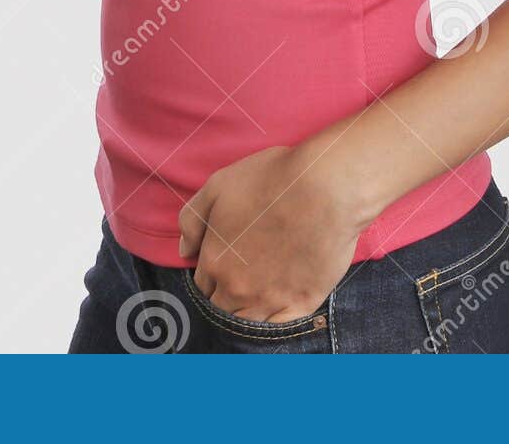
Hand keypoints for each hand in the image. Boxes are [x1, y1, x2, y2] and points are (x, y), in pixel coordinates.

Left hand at [177, 143, 366, 322]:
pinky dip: (273, 324)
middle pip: (221, 308)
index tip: (224, 264)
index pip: (202, 285)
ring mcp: (270, 300)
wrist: (325, 187)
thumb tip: (184, 251)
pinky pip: (278, 330)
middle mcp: (237, 288)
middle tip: (241, 278)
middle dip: (225, 296)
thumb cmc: (271, 179)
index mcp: (215, 261)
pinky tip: (276, 310)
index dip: (212, 275)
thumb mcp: (219, 185)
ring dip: (245, 313)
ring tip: (257, 295)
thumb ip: (192, 219)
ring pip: (246, 323)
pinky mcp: (301, 305)